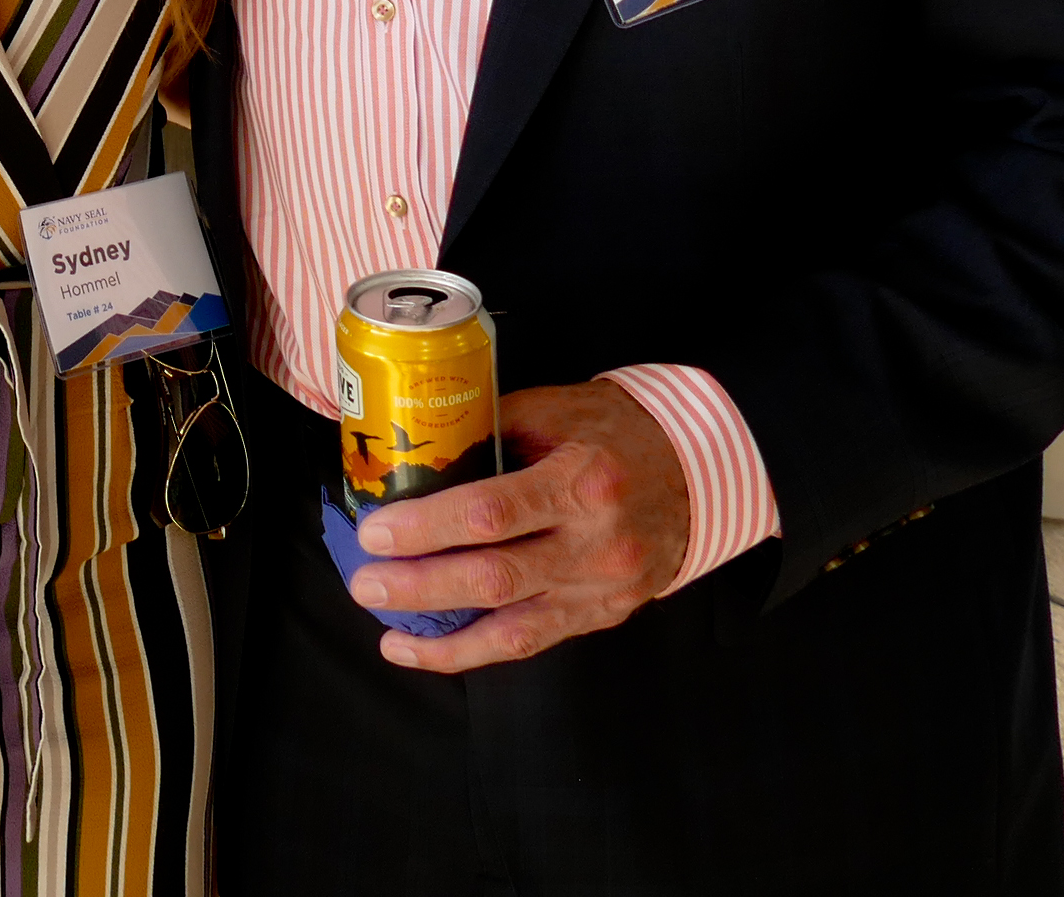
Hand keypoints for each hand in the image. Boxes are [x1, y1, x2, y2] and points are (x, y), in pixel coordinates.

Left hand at [347, 379, 689, 672]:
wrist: (698, 471)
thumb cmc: (616, 431)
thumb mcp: (556, 411)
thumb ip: (491, 433)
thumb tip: (415, 455)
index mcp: (580, 483)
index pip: (490, 513)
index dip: (427, 527)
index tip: (375, 531)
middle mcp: (595, 545)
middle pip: (494, 577)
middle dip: (420, 585)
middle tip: (366, 583)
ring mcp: (602, 589)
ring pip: (511, 627)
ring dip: (441, 636)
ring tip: (387, 632)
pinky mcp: (602, 616)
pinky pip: (531, 642)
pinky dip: (474, 652)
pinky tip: (427, 650)